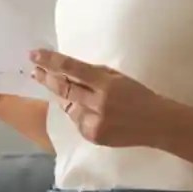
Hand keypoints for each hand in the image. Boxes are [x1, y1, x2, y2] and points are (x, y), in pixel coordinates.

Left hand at [30, 49, 165, 146]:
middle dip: (47, 79)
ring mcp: (94, 122)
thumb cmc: (138, 95)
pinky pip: (77, 122)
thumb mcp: (118, 77)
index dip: (51, 61)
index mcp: (106, 84)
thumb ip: (94, 75)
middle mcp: (98, 103)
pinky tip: (89, 111)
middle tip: (35, 71)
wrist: (157, 124)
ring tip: (74, 94)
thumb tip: (68, 70)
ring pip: (69, 107)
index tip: (34, 55)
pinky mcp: (93, 136)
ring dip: (67, 99)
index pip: (72, 69)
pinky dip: (79, 114)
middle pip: (64, 89)